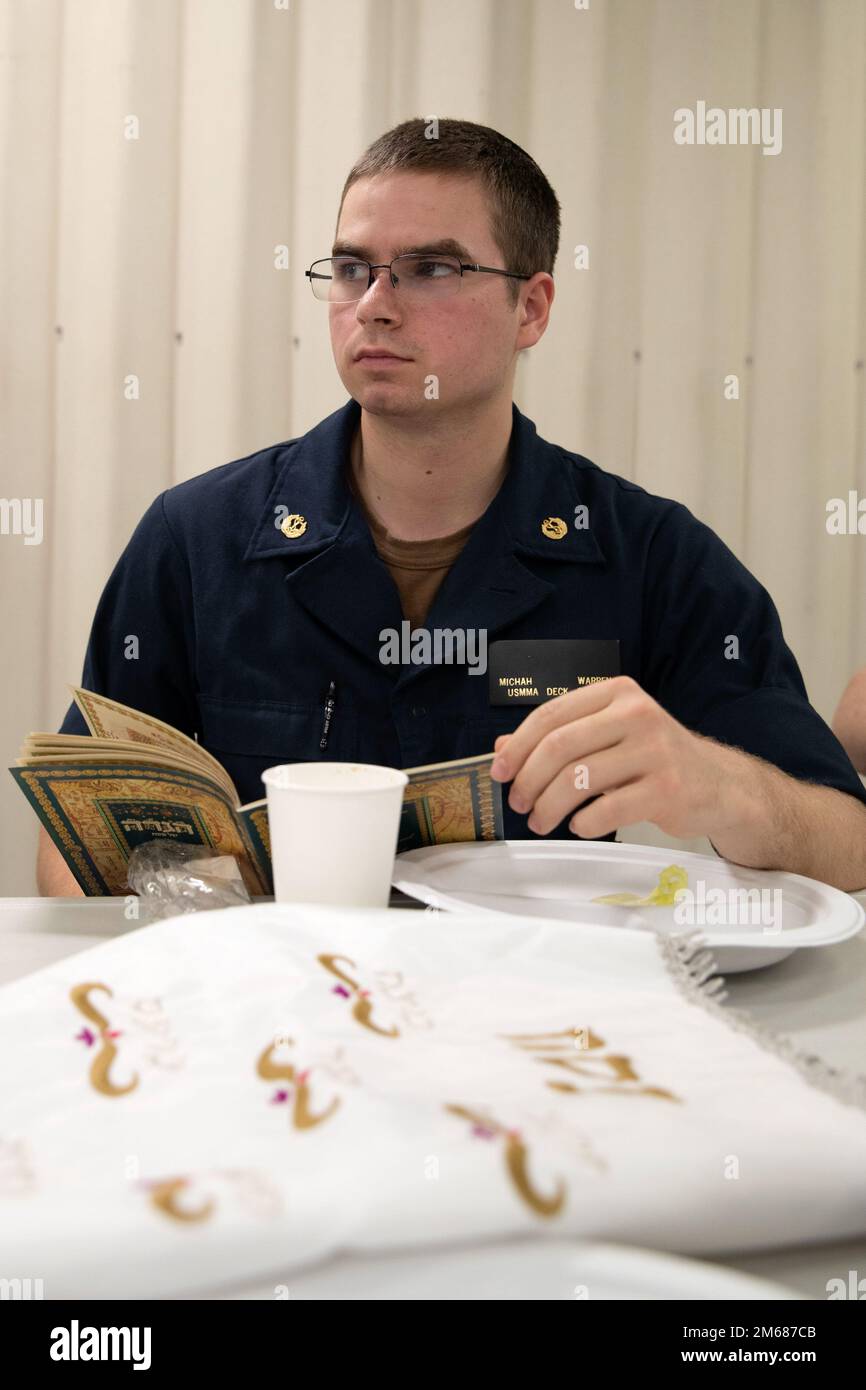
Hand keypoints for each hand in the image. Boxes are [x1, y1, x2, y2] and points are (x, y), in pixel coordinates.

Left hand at [489, 675, 728, 839]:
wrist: (716, 783)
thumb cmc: (654, 757)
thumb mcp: (608, 734)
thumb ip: (560, 736)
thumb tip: (502, 748)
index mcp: (617, 693)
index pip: (551, 714)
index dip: (517, 746)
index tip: (499, 771)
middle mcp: (637, 714)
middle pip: (560, 747)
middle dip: (528, 780)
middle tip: (518, 803)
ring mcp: (655, 751)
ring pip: (579, 780)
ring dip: (548, 807)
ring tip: (540, 821)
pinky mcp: (667, 789)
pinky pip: (607, 809)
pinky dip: (583, 822)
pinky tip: (579, 824)